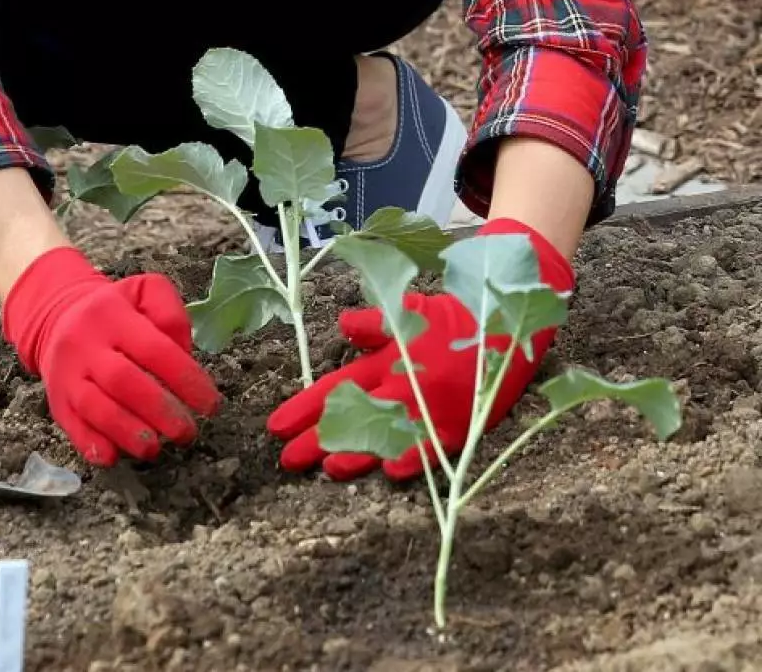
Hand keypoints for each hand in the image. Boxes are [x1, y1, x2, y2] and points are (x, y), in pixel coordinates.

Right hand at [2, 247, 220, 466]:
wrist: (57, 316)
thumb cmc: (114, 310)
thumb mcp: (144, 292)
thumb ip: (170, 314)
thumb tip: (184, 353)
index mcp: (113, 314)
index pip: (154, 349)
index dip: (185, 379)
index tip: (210, 404)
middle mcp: (86, 342)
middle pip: (123, 381)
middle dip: (159, 411)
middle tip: (187, 432)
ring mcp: (68, 373)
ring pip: (94, 407)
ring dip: (127, 432)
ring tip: (155, 448)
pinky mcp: (56, 399)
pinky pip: (71, 425)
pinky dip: (91, 445)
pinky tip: (113, 456)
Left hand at [268, 218, 572, 480]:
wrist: (507, 324)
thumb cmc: (452, 318)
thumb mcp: (409, 309)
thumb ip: (373, 324)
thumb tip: (342, 327)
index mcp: (388, 359)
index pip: (336, 387)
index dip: (305, 407)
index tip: (276, 426)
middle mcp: (405, 387)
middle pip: (354, 418)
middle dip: (319, 440)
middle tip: (287, 459)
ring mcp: (432, 409)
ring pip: (387, 437)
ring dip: (358, 454)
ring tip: (329, 468)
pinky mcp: (460, 426)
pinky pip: (433, 448)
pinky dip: (414, 460)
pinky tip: (392, 473)